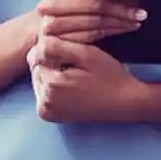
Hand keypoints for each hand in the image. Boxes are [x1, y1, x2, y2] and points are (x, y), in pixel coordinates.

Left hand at [27, 35, 146, 122]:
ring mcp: (47, 112)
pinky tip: (70, 82)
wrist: (125, 102)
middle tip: (75, 62)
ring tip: (74, 73)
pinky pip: (43, 92)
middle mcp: (44, 104)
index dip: (52, 47)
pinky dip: (52, 84)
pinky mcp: (51, 116)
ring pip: (38, 79)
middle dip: (49, 60)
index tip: (72, 50)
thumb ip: (57, 46)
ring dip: (51, 71)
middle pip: (35, 68)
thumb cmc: (109, 76)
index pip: (35, 56)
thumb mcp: (86, 54)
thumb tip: (37, 44)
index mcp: (51, 87)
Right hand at [35, 0, 144, 43]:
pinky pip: (93, 36)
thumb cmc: (66, 2)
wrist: (45, 28)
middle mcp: (50, 3)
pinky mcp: (61, 42)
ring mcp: (52, 24)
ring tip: (138, 19)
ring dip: (120, 21)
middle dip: (121, 8)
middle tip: (142, 11)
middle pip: (94, 5)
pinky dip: (113, 31)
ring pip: (96, 22)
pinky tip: (126, 28)